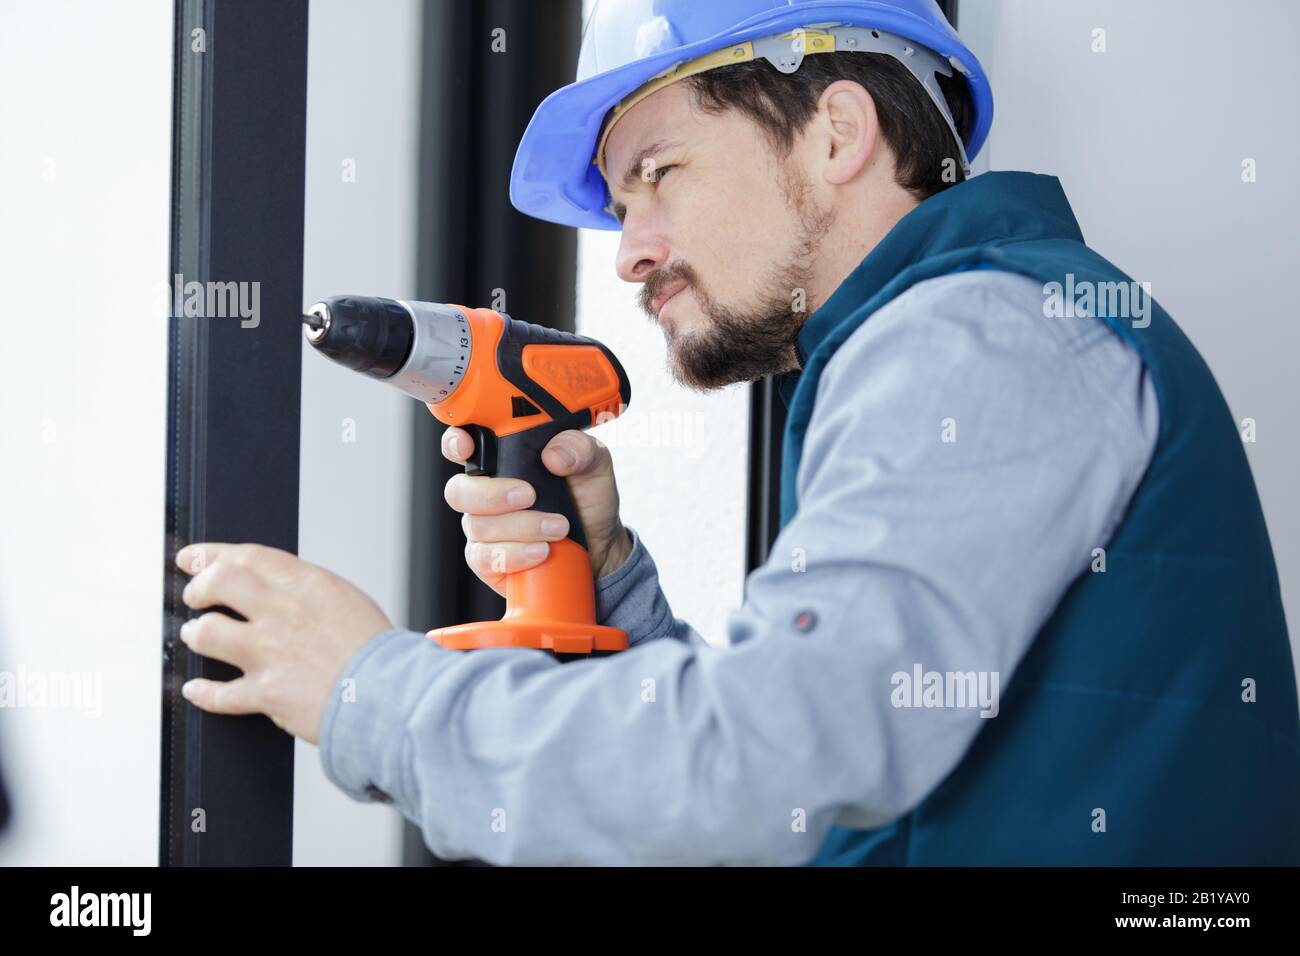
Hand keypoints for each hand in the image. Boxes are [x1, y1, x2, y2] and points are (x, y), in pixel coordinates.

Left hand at [173, 542, 392, 744]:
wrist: (392, 693)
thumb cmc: (377, 651)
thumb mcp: (346, 601)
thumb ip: (305, 592)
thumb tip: (274, 588)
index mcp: (307, 584)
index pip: (247, 556)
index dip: (211, 555)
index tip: (193, 558)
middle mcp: (283, 612)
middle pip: (217, 584)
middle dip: (197, 588)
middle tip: (194, 595)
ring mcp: (271, 652)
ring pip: (207, 632)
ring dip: (195, 633)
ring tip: (196, 634)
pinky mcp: (266, 692)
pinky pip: (219, 693)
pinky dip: (203, 692)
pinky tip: (196, 688)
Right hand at [441, 426, 631, 597]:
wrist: (601, 547)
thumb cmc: (587, 500)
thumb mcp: (594, 465)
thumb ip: (578, 448)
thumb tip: (554, 455)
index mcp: (502, 461)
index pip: (463, 446)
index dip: (455, 443)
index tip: (466, 446)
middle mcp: (485, 494)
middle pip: (459, 491)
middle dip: (492, 494)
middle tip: (529, 495)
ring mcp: (484, 528)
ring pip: (478, 527)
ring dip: (521, 527)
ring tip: (557, 528)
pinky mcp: (489, 561)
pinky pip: (486, 559)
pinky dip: (515, 555)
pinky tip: (540, 552)